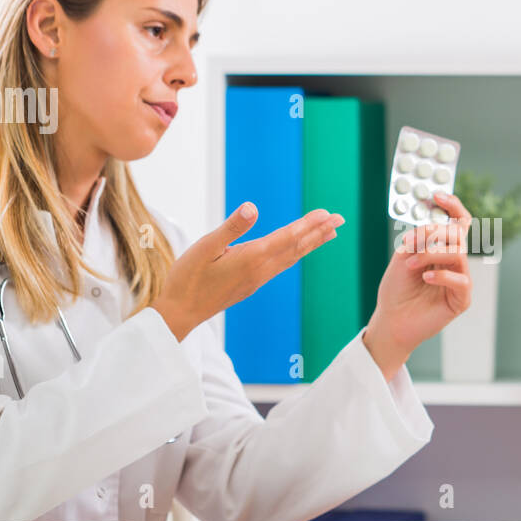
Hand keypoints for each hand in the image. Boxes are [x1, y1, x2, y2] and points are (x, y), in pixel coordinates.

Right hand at [151, 201, 343, 341]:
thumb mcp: (205, 247)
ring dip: (311, 244)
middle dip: (319, 232)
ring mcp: (257, 279)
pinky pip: (281, 266)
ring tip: (328, 234)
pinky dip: (295, 254)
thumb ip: (231, 227)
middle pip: (296, 248)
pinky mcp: (251, 285)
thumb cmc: (187, 278)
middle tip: (340, 220)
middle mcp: (260, 270)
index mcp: (251, 258)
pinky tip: (298, 251)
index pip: (287, 237)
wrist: (180, 313)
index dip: (308, 224)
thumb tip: (253, 207)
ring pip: (291, 258)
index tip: (328, 215)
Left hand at [363, 191, 472, 374]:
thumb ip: (418, 239)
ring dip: (431, 253)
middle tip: (410, 242)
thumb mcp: (403, 256)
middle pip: (458, 234)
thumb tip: (432, 226)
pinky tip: (425, 278)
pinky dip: (442, 276)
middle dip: (433, 233)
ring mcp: (460, 280)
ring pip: (458, 253)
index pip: (458, 222)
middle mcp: (454, 261)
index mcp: (442, 248)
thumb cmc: (397, 290)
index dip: (453, 206)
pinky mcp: (461, 299)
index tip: (437, 195)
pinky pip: (461, 280)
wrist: (391, 319)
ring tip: (410, 264)